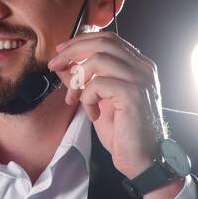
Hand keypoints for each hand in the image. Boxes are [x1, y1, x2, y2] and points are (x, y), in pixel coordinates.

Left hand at [47, 31, 166, 179]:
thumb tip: (62, 64)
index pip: (109, 39)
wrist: (142, 159)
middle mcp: (143, 68)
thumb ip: (83, 80)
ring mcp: (140, 80)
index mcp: (138, 66)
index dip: (82, 41)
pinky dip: (87, 97)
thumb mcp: (98, 100)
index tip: (60, 52)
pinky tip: (91, 114)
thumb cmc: (122, 132)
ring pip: (99, 59)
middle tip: (54, 65)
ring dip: (77, 79)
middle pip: (103, 42)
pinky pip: (98, 83)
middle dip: (73, 51)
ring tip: (72, 99)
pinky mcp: (132, 95)